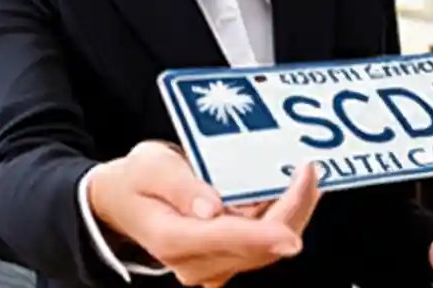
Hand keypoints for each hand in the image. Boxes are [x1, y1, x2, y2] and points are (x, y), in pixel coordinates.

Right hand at [86, 141, 321, 285]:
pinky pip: (263, 243)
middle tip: (310, 170)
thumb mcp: (150, 168)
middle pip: (258, 247)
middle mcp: (195, 261)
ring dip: (294, 213)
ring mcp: (211, 264)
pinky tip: (296, 191)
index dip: (264, 235)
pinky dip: (284, 217)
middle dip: (292, 209)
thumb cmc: (137, 180)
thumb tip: (212, 210)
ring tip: (310, 176)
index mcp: (173, 239)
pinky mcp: (224, 258)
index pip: (227, 240)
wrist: (122, 201)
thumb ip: (181, 188)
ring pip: (268, 248)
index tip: (292, 227)